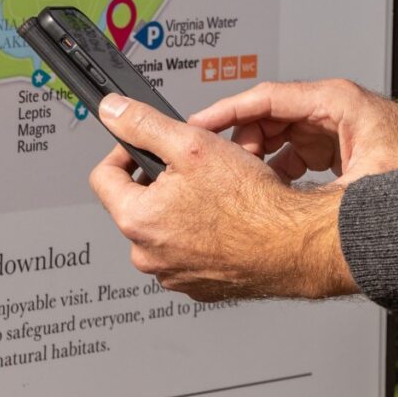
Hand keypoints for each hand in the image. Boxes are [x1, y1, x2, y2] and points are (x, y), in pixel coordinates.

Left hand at [87, 93, 357, 301]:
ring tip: (217, 192)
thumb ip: (145, 125)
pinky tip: (228, 219)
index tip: (143, 145)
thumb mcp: (193, 144)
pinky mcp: (201, 286)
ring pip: (167, 227)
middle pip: (138, 203)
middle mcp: (148, 255)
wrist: (293, 246)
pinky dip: (203, 233)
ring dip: (184, 206)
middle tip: (194, 165)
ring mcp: (174, 274)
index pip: (104, 176)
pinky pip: (190, 251)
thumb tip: (113, 110)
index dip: (124, 150)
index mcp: (137, 221)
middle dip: (162, 180)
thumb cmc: (251, 204)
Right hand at [186, 78, 397, 184]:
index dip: (228, 112)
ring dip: (260, 159)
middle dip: (242, 141)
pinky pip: (297, 153)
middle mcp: (332, 110)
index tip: (198, 128)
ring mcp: (334, 128)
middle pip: (269, 117)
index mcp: (336, 102)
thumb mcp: (363, 176)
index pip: (268, 97)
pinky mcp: (339, 147)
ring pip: (280, 137)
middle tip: (223, 168)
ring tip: (246, 185)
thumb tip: (276, 198)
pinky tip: (275, 193)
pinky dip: (281, 170)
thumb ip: (315, 178)